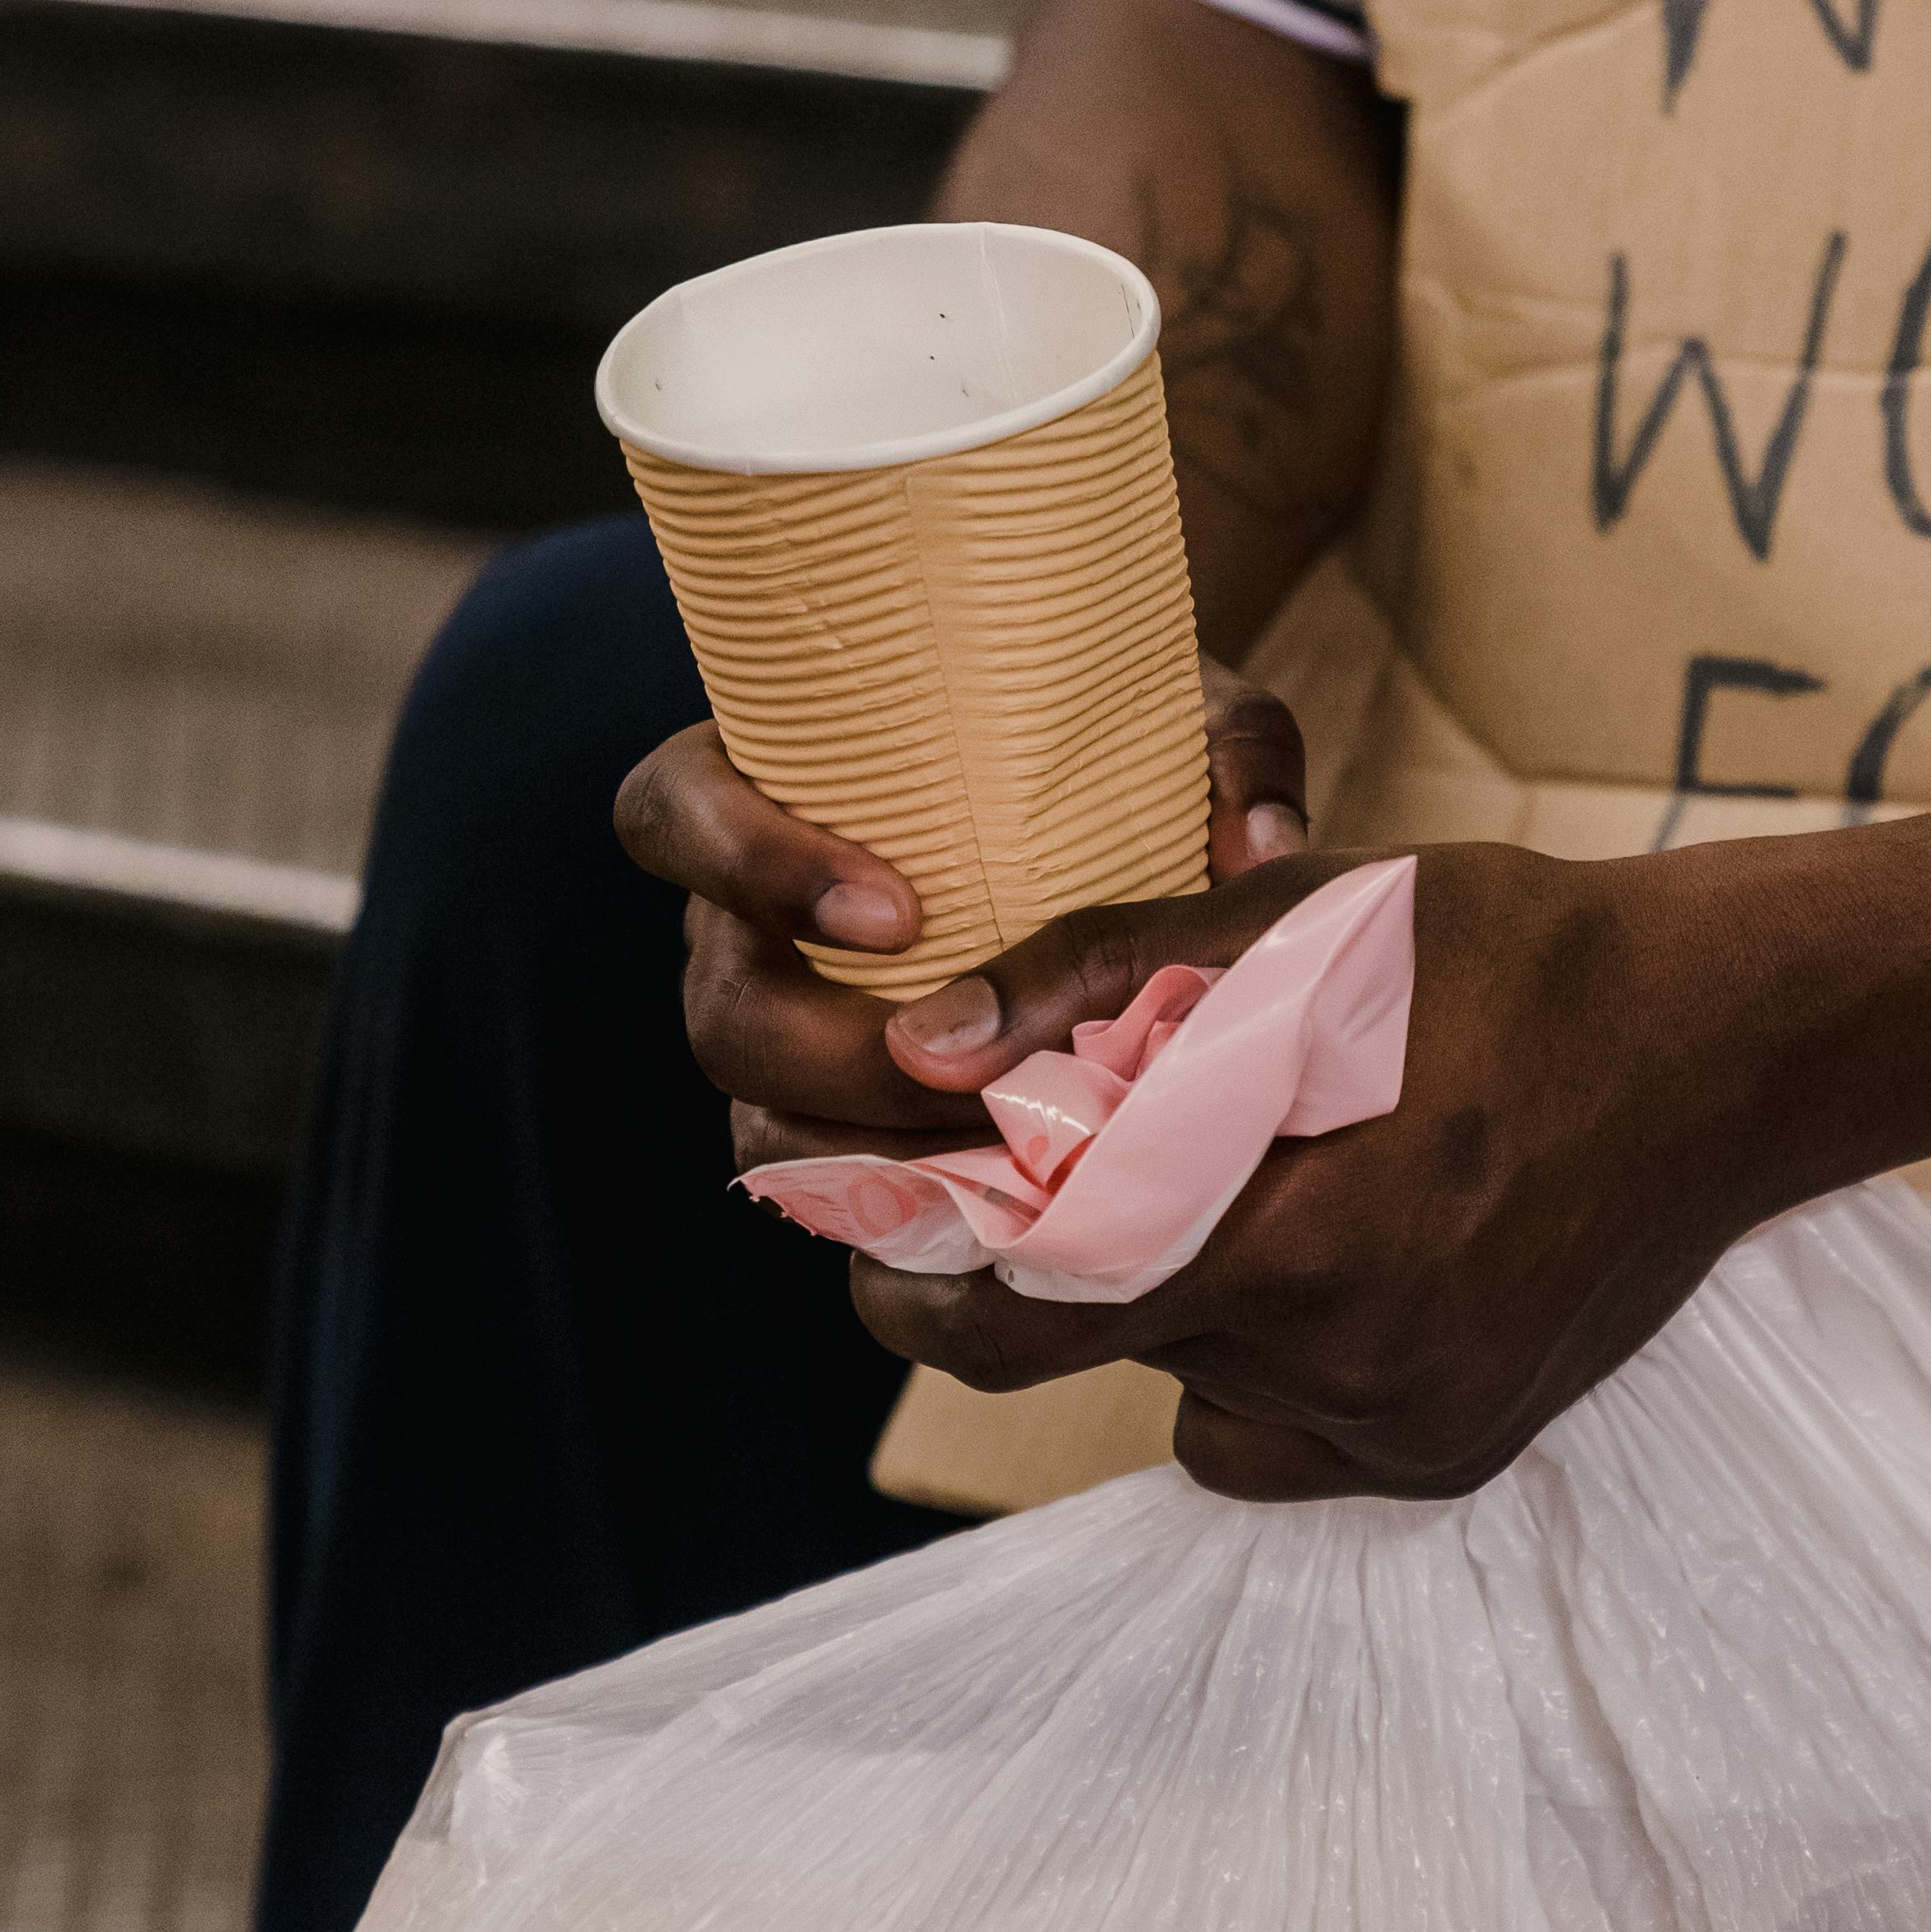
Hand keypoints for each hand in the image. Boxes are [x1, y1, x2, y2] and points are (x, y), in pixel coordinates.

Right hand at [614, 656, 1316, 1178]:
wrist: (1129, 849)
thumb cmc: (1113, 752)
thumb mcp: (1171, 719)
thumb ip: (1224, 749)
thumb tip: (1259, 842)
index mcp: (771, 787)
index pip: (672, 812)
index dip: (749, 865)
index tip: (897, 911)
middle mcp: (753, 924)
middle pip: (721, 1013)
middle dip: (833, 1061)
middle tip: (963, 1075)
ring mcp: (791, 1035)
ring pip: (763, 1124)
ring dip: (871, 1158)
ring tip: (999, 1159)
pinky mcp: (849, 1127)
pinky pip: (838, 1193)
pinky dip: (917, 1211)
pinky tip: (1018, 1213)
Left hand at [843, 844, 1775, 1502]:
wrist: (1727, 1049)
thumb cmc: (1506, 957)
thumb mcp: (1298, 924)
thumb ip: (1096, 983)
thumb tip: (919, 1054)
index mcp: (1294, 1236)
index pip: (1024, 1309)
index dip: (926, 1271)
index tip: (888, 1222)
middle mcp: (1346, 1368)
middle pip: (1100, 1345)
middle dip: (1047, 1269)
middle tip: (1045, 1179)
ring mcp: (1401, 1427)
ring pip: (1191, 1382)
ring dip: (1178, 1297)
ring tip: (1269, 1174)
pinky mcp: (1444, 1456)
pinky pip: (1280, 1430)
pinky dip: (1266, 1353)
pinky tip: (1341, 1250)